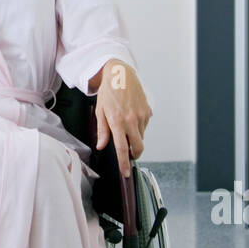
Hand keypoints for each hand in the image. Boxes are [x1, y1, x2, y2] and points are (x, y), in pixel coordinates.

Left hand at [94, 60, 152, 178]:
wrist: (121, 75)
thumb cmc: (109, 92)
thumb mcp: (100, 111)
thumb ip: (102, 130)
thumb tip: (101, 145)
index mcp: (117, 121)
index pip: (121, 148)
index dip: (124, 163)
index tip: (126, 172)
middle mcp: (131, 120)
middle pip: (138, 147)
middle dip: (134, 155)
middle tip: (128, 155)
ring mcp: (141, 116)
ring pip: (141, 137)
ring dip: (134, 138)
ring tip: (125, 125)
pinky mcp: (148, 111)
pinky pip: (144, 126)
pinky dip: (138, 127)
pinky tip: (131, 117)